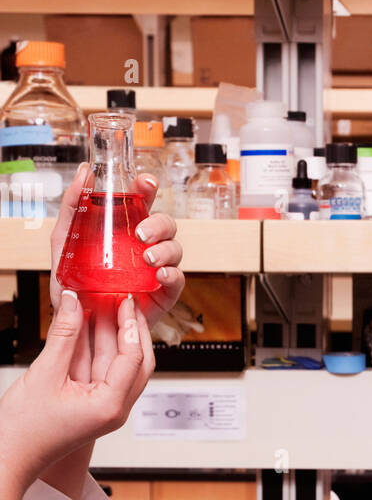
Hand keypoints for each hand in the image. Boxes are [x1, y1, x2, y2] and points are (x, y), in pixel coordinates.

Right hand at [0, 291, 152, 495]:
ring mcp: (104, 407)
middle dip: (128, 328)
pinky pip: (100, 370)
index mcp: (111, 406)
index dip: (129, 324)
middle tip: (121, 298)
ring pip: (117, 363)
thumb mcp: (45, 374)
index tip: (125, 299)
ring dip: (110, 335)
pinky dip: (95, 348)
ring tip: (103, 304)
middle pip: (135, 360)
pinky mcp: (91, 403)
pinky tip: (87, 325)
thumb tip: (74, 300)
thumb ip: (64, 335)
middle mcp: (114, 409)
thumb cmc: (23, 430)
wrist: (7, 458)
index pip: (133, 357)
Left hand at [50, 166, 184, 324]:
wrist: (79, 326)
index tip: (145, 183)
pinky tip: (160, 274)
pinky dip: (173, 274)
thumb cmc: (74, 286)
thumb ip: (72, 207)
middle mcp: (144, 247)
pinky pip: (178, 279)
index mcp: (124, 230)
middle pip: (166, 224)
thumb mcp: (64, 242)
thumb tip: (83, 173)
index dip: (148, 189)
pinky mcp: (163, 293)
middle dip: (159, 223)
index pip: (143, 202)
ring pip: (175, 248)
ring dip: (166, 249)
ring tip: (148, 258)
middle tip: (141, 233)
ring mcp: (155, 269)